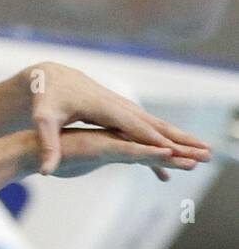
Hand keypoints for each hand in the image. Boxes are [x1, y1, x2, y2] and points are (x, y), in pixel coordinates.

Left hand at [19, 61, 209, 177]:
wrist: (49, 77)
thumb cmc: (44, 99)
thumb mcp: (42, 120)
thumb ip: (46, 144)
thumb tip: (44, 170)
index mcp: (101, 107)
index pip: (132, 126)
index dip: (153, 139)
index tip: (174, 152)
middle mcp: (116, 105)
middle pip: (153, 124)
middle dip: (179, 138)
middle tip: (206, 152)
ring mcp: (120, 107)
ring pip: (154, 124)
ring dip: (179, 137)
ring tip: (203, 152)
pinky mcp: (119, 111)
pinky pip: (146, 126)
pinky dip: (164, 138)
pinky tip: (173, 155)